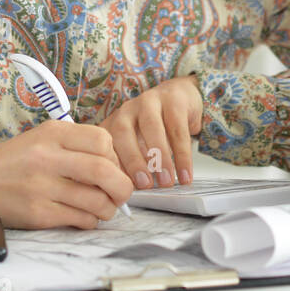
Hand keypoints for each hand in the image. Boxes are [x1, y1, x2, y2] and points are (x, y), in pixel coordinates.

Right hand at [0, 121, 133, 228]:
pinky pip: (80, 219)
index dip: (115, 156)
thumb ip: (75, 145)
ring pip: (96, 201)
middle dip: (122, 186)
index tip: (113, 166)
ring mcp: (41, 187)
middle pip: (104, 171)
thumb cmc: (12, 161)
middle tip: (122, 193)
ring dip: (108, 208)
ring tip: (104, 207)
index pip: (102, 139)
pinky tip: (83, 216)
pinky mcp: (37, 214)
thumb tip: (115, 166)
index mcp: (51, 133)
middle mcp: (47, 157)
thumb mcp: (41, 138)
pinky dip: (90, 220)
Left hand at [98, 75, 203, 189]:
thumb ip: (130, 164)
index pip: (104, 146)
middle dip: (132, 160)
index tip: (121, 192)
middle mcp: (127, 110)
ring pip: (152, 128)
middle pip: (123, 132)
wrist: (180, 96)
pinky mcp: (174, 101)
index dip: (111, 169)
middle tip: (144, 185)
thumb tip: (126, 193)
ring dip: (159, 158)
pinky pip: (178, 130)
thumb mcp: (137, 144)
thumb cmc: (156, 127)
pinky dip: (182, 155)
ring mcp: (150, 102)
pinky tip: (185, 174)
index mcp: (113, 123)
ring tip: (167, 182)